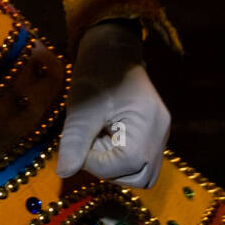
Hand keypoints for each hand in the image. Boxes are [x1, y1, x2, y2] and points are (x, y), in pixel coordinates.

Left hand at [56, 19, 170, 188]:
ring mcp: (160, 135)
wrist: (111, 49)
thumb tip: (63, 173)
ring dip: (115, 168)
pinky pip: (140, 161)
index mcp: (148, 123)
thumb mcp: (81, 106)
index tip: (80, 144)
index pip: (127, 164)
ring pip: (141, 173)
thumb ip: (75, 141)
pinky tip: (106, 139)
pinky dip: (120, 160)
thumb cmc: (96, 72)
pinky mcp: (153, 136)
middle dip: (108, 169)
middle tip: (89, 145)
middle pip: (139, 176)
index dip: (98, 163)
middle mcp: (161, 133)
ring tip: (98, 141)